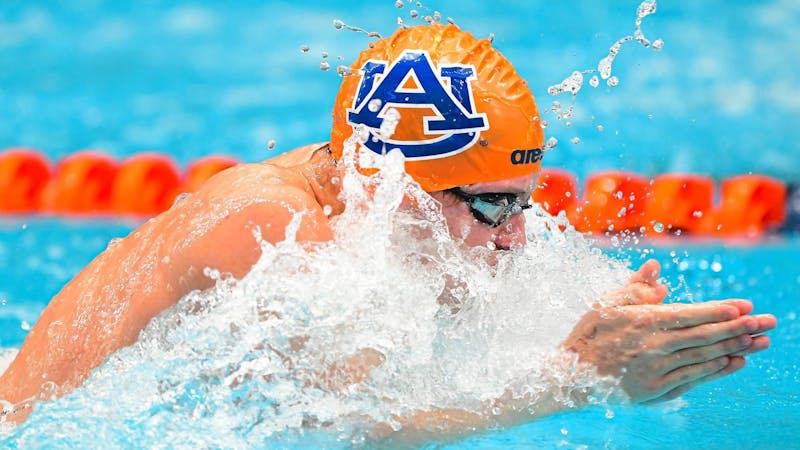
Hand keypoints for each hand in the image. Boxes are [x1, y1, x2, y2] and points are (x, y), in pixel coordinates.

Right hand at [563, 260, 776, 402]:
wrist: (572, 374)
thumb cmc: (589, 334)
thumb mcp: (607, 303)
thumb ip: (635, 286)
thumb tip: (657, 270)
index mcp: (643, 320)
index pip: (691, 313)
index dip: (721, 310)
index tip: (745, 305)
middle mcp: (654, 345)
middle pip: (705, 336)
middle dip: (739, 327)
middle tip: (767, 321)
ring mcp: (656, 369)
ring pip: (703, 357)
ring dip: (735, 348)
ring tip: (759, 341)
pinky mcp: (656, 389)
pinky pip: (693, 378)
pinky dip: (716, 370)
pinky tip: (734, 362)